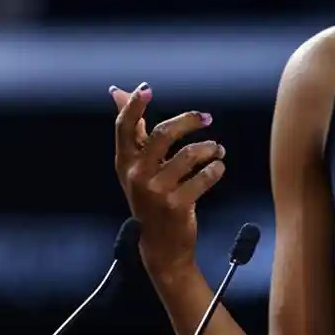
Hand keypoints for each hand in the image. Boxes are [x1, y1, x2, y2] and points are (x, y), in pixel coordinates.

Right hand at [111, 83, 225, 274]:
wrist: (160, 246)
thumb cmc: (149, 197)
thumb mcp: (135, 165)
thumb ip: (133, 129)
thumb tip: (117, 91)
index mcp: (125, 162)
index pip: (124, 127)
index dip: (133, 105)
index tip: (147, 88)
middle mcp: (137, 175)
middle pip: (163, 133)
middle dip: (189, 121)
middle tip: (207, 118)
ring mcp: (156, 191)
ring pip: (189, 155)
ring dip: (210, 148)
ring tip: (217, 150)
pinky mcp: (176, 205)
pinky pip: (203, 177)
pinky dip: (215, 169)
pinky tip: (217, 168)